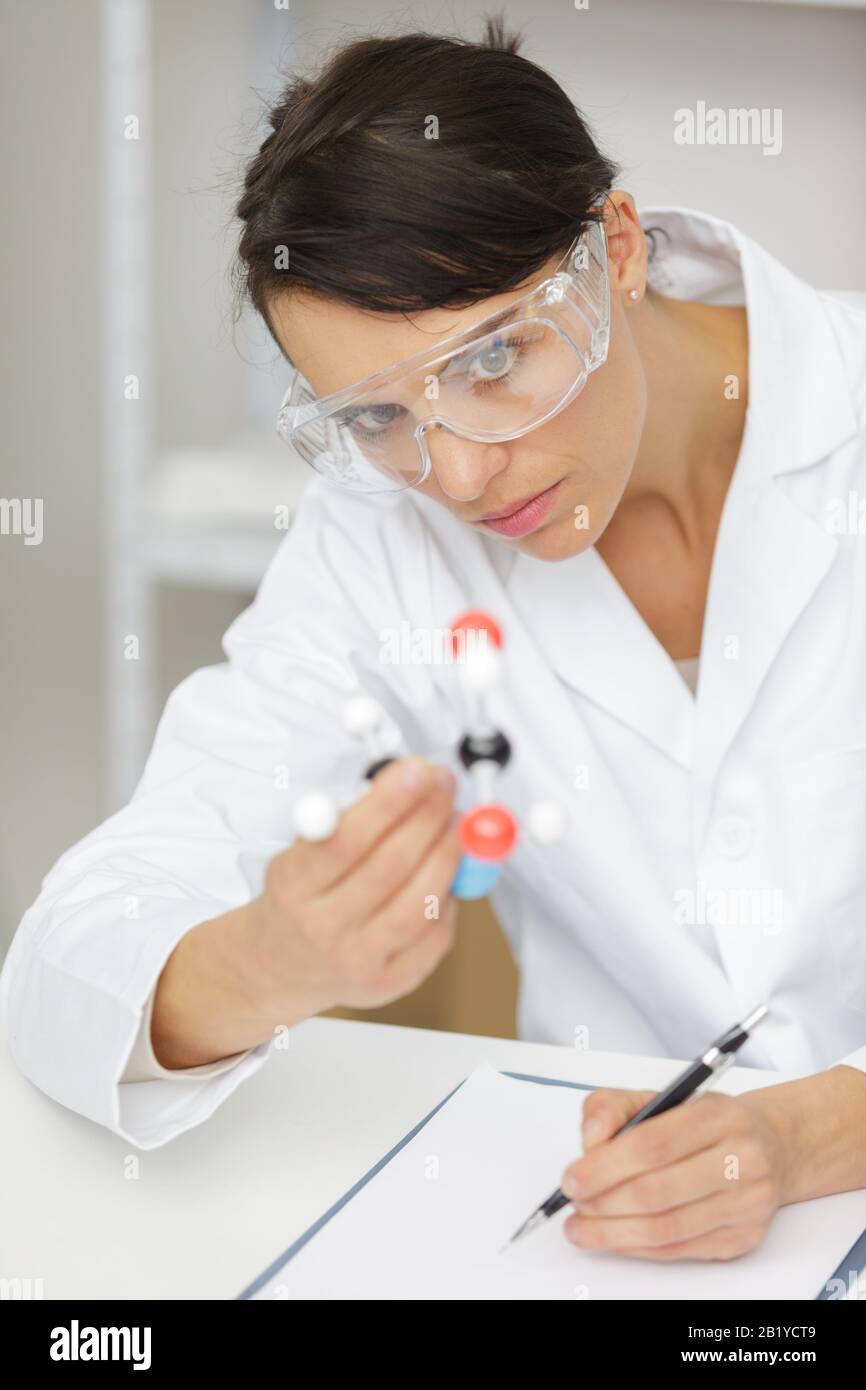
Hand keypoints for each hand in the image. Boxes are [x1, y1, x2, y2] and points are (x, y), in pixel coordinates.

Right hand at [253, 755, 461, 1019]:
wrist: (274, 967)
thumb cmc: (296, 899)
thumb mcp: (297, 852)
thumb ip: (343, 821)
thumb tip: (407, 782)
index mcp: (292, 886)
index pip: (346, 839)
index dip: (388, 802)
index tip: (417, 770)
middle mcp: (321, 928)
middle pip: (389, 868)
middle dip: (427, 818)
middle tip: (445, 786)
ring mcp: (355, 961)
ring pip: (418, 905)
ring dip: (447, 855)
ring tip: (456, 824)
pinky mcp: (385, 984)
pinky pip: (434, 938)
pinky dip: (449, 900)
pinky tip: (448, 875)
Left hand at [559, 1085, 788, 1261]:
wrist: (769, 1146)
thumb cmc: (702, 1124)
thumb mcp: (658, 1097)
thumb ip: (613, 1108)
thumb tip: (590, 1142)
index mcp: (717, 1115)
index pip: (651, 1144)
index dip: (604, 1167)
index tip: (571, 1178)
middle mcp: (741, 1159)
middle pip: (656, 1191)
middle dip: (603, 1203)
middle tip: (574, 1204)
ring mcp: (748, 1203)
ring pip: (667, 1228)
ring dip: (614, 1233)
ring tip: (582, 1228)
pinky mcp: (744, 1237)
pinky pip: (681, 1250)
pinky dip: (638, 1248)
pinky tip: (615, 1239)